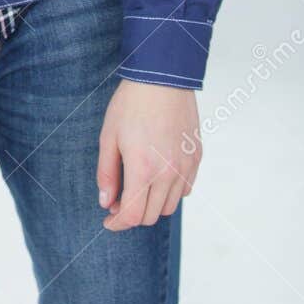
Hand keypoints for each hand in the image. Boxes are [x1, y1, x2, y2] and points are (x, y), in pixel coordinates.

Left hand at [96, 79, 199, 231]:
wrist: (162, 78)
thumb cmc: (131, 104)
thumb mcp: (109, 137)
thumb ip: (107, 174)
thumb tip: (106, 202)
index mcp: (143, 170)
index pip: (133, 216)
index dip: (118, 224)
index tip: (109, 221)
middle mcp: (168, 173)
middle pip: (152, 216)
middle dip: (133, 215)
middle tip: (118, 201)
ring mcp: (185, 166)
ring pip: (170, 206)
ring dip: (152, 205)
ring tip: (137, 188)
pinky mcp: (196, 158)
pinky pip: (185, 189)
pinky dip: (170, 192)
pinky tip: (157, 176)